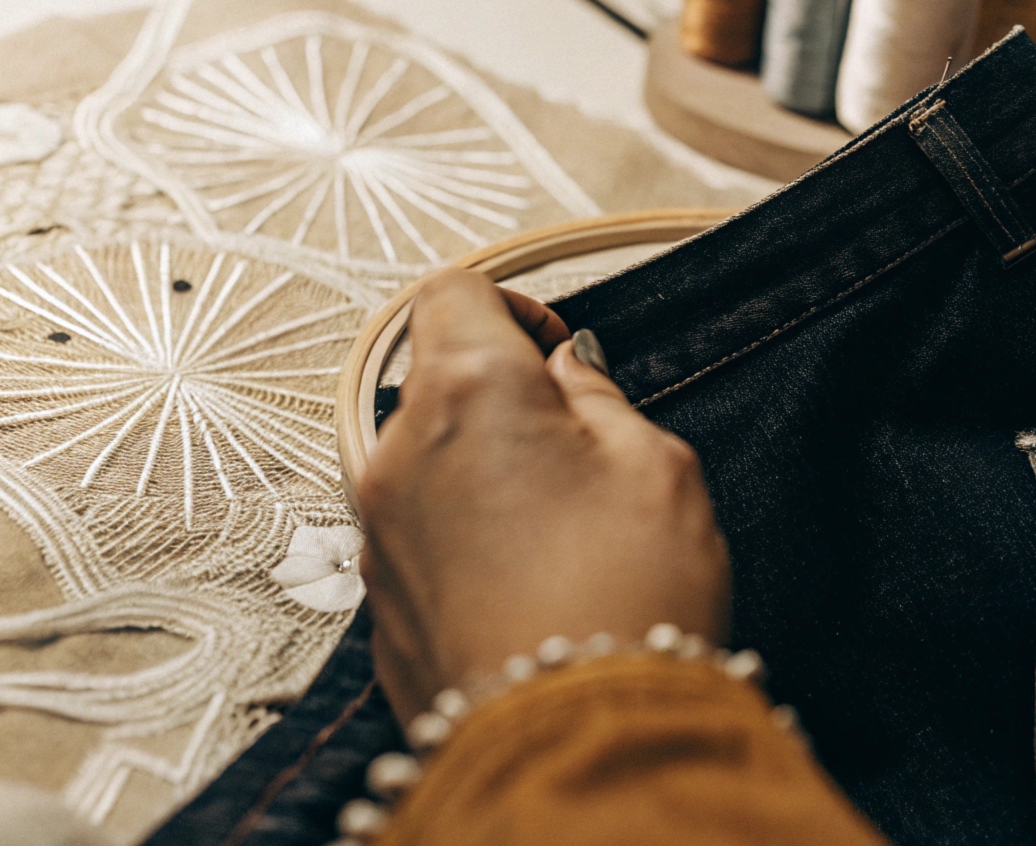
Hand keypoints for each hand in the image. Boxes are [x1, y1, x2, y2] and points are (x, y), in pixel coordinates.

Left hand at [356, 270, 730, 721]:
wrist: (574, 744)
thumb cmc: (623, 603)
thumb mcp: (656, 469)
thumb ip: (602, 401)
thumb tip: (572, 373)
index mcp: (466, 394)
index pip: (452, 291)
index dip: (512, 306)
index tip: (557, 350)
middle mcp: (398, 455)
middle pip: (435, 380)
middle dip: (503, 397)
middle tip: (579, 444)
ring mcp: (378, 535)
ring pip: (426, 462)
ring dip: (483, 468)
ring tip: (564, 524)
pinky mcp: (380, 604)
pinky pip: (421, 535)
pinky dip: (468, 537)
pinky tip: (534, 580)